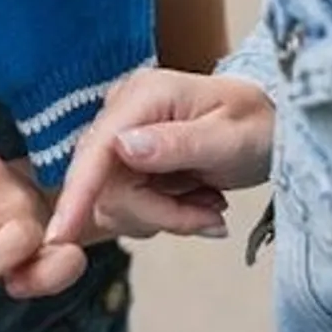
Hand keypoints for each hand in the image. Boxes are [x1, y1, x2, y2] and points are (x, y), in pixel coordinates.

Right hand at [48, 70, 273, 244]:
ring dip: (168, 215)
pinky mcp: (125, 161)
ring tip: (210, 204)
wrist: (271, 125)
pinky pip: (130, 205)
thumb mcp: (231, 137)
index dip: (78, 193)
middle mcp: (122, 113)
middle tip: (212, 215)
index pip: (98, 149)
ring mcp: (120, 137)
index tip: (60, 235)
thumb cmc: (259, 124)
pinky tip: (197, 199)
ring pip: (117, 202)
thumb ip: (178, 143)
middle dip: (159, 212)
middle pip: (106, 186)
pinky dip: (167, 214)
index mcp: (143, 95)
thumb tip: (122, 148)